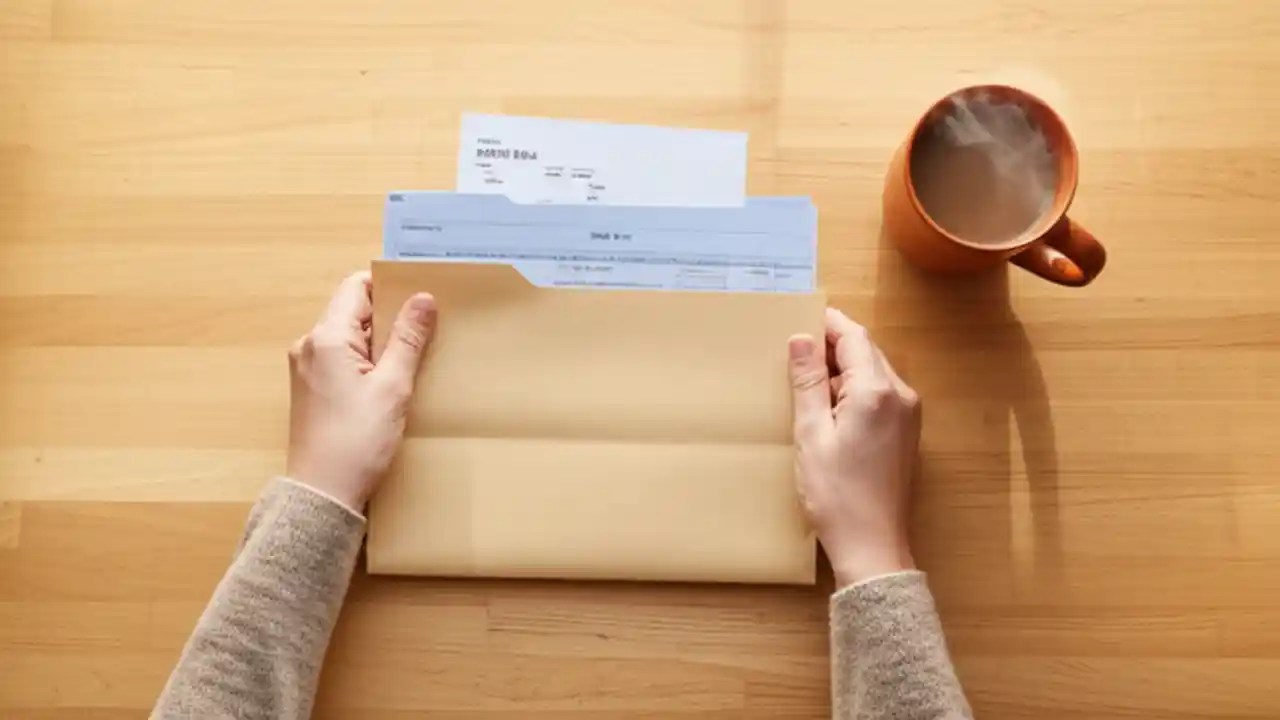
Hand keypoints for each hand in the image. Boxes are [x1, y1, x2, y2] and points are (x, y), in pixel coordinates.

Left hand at [286, 271, 437, 511]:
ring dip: (379, 341)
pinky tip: (390, 379)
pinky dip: (366, 360)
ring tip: (413, 355)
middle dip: (388, 315)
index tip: (419, 295)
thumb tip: (423, 298)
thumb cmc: (356, 442)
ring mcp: (306, 368)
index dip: (388, 286)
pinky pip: (341, 359)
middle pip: (352, 310)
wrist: (322, 493)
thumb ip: (408, 339)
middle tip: (426, 326)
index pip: (356, 287)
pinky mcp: (311, 389)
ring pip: (348, 336)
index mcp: (326, 338)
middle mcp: (309, 346)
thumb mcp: (392, 387)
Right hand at [788, 308, 920, 587]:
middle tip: (796, 351)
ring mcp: (909, 415)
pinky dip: (855, 392)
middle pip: (866, 352)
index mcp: (876, 391)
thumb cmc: (836, 494)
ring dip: (843, 370)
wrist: (872, 545)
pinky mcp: (907, 434)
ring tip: (807, 384)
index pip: (853, 337)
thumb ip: (808, 382)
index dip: (827, 323)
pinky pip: (881, 396)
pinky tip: (829, 410)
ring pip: (874, 374)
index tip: (800, 318)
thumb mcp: (811, 434)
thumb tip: (801, 340)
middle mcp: (901, 396)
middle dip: (833, 346)